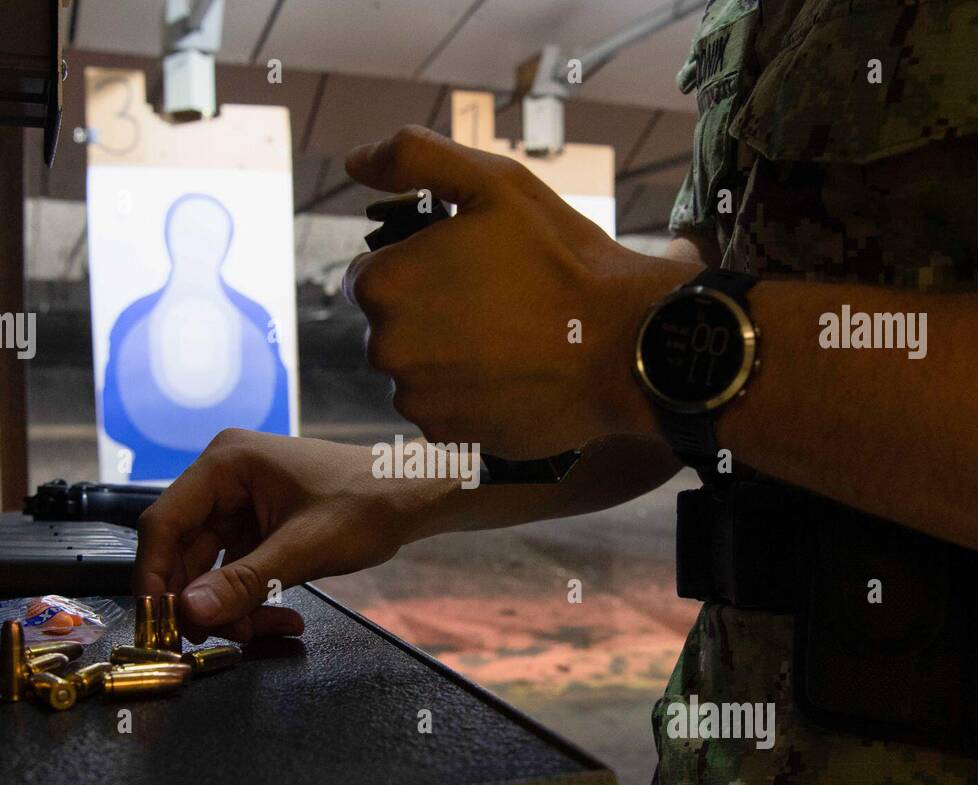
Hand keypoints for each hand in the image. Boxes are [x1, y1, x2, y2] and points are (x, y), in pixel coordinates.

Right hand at [134, 430, 444, 639]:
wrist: (416, 495)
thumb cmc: (369, 503)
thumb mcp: (306, 548)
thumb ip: (245, 581)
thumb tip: (190, 612)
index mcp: (226, 462)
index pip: (164, 522)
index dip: (154, 575)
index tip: (158, 622)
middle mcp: (225, 477)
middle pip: (184, 550)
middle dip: (201, 601)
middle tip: (214, 643)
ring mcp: (242, 502)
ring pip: (212, 567)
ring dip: (232, 607)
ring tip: (270, 632)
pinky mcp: (260, 524)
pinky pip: (238, 569)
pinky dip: (252, 598)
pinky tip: (282, 620)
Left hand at [342, 126, 688, 458]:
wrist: (622, 346)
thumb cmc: (561, 260)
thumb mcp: (494, 184)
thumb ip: (414, 157)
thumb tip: (355, 161)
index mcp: (384, 283)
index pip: (370, 274)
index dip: (417, 265)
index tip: (465, 266)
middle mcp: (385, 347)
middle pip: (390, 324)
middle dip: (427, 310)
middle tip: (493, 301)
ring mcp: (415, 396)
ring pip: (414, 368)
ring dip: (444, 354)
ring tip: (506, 339)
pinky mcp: (445, 433)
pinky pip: (441, 407)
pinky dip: (465, 392)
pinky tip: (508, 373)